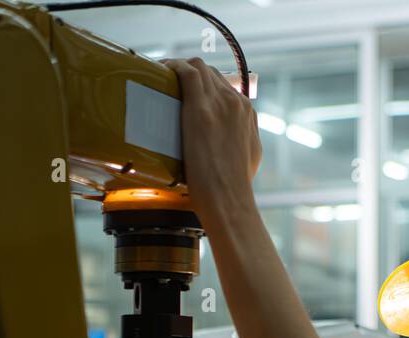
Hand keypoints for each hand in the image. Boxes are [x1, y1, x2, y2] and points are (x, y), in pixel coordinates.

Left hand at [163, 57, 261, 222]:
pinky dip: (172, 66)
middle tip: (169, 83)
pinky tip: (160, 71)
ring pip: (198, 67)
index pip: (223, 86)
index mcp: (247, 114)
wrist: (229, 199)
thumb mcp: (248, 160)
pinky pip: (187, 72)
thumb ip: (242, 140)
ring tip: (161, 75)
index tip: (187, 92)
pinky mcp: (201, 109)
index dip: (204, 85)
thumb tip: (233, 139)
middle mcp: (236, 103)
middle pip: (210, 73)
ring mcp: (220, 103)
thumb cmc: (234, 189)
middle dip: (189, 73)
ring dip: (178, 67)